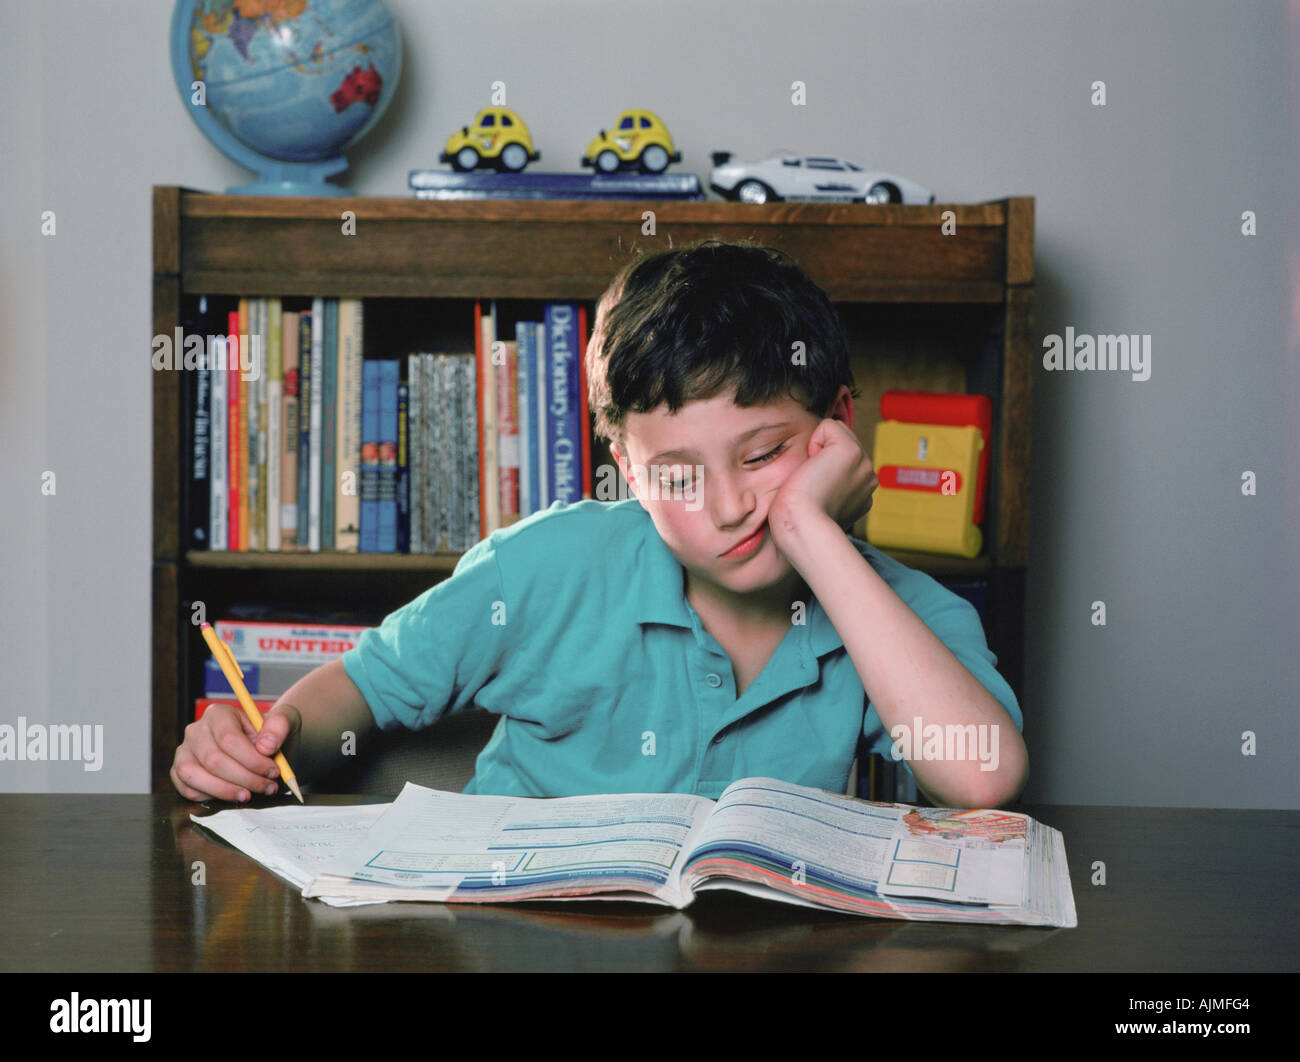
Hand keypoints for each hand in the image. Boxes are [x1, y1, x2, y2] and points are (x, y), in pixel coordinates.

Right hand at [170, 701, 300, 802]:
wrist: (265, 746)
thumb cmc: (270, 734)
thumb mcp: (284, 721)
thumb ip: (279, 726)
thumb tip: (266, 746)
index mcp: (218, 714)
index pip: (229, 739)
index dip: (252, 760)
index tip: (273, 771)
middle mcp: (196, 731)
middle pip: (213, 760)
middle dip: (244, 779)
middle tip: (267, 786)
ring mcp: (184, 752)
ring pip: (194, 776)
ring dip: (225, 791)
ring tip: (249, 794)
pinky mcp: (180, 772)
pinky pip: (187, 789)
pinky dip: (210, 796)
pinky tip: (232, 794)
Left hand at [768, 419, 877, 544]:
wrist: (801, 526)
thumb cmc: (798, 521)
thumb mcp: (818, 503)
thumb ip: (826, 487)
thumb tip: (814, 469)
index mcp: (862, 492)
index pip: (842, 460)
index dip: (822, 467)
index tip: (815, 493)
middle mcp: (868, 477)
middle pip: (841, 442)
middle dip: (822, 456)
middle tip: (813, 486)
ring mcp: (864, 463)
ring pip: (837, 432)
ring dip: (818, 450)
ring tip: (813, 478)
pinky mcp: (851, 451)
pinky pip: (829, 426)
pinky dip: (814, 441)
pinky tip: (813, 468)